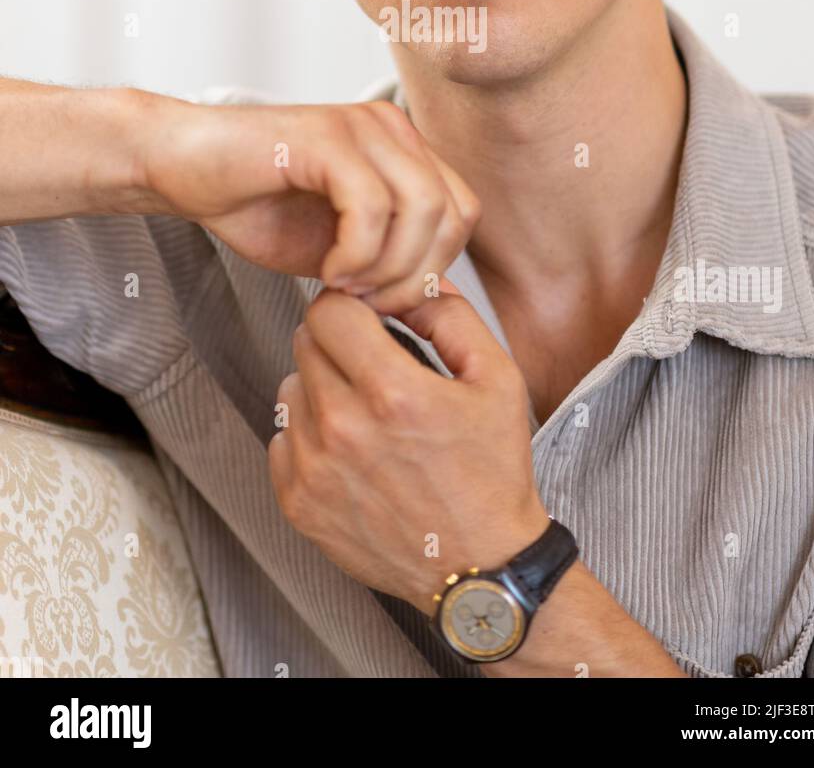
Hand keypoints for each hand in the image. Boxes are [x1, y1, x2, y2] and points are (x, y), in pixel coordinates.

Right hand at [141, 97, 480, 312]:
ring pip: (422, 207)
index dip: (435, 270)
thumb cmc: (255, 203)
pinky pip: (371, 206)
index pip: (463, 213)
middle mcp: (392, 128)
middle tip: (368, 301)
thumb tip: (435, 300)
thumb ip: (390, 258)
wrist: (182, 168)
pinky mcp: (326, 136)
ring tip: (345, 286)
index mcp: (403, 149)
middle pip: (453, 212)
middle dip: (417, 275)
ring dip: (388, 267)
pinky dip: (356, 254)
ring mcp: (361, 126)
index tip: (385, 301)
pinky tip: (327, 270)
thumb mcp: (342, 244)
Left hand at [267, 279, 548, 611]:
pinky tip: (349, 450)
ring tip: (364, 412)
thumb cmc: (492, 474)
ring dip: (320, 388)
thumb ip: (452, 316)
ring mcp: (314, 469)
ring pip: (289, 388)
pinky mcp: (297, 503)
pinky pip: (280, 438)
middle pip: (305, 343)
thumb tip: (413, 281)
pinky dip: (307, 435)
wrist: (481, 567)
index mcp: (393, 393)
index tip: (367, 319)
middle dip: (337, 343)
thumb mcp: (497, 379)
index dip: (349, 305)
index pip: (328, 310)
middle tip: (373, 366)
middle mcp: (344, 429)